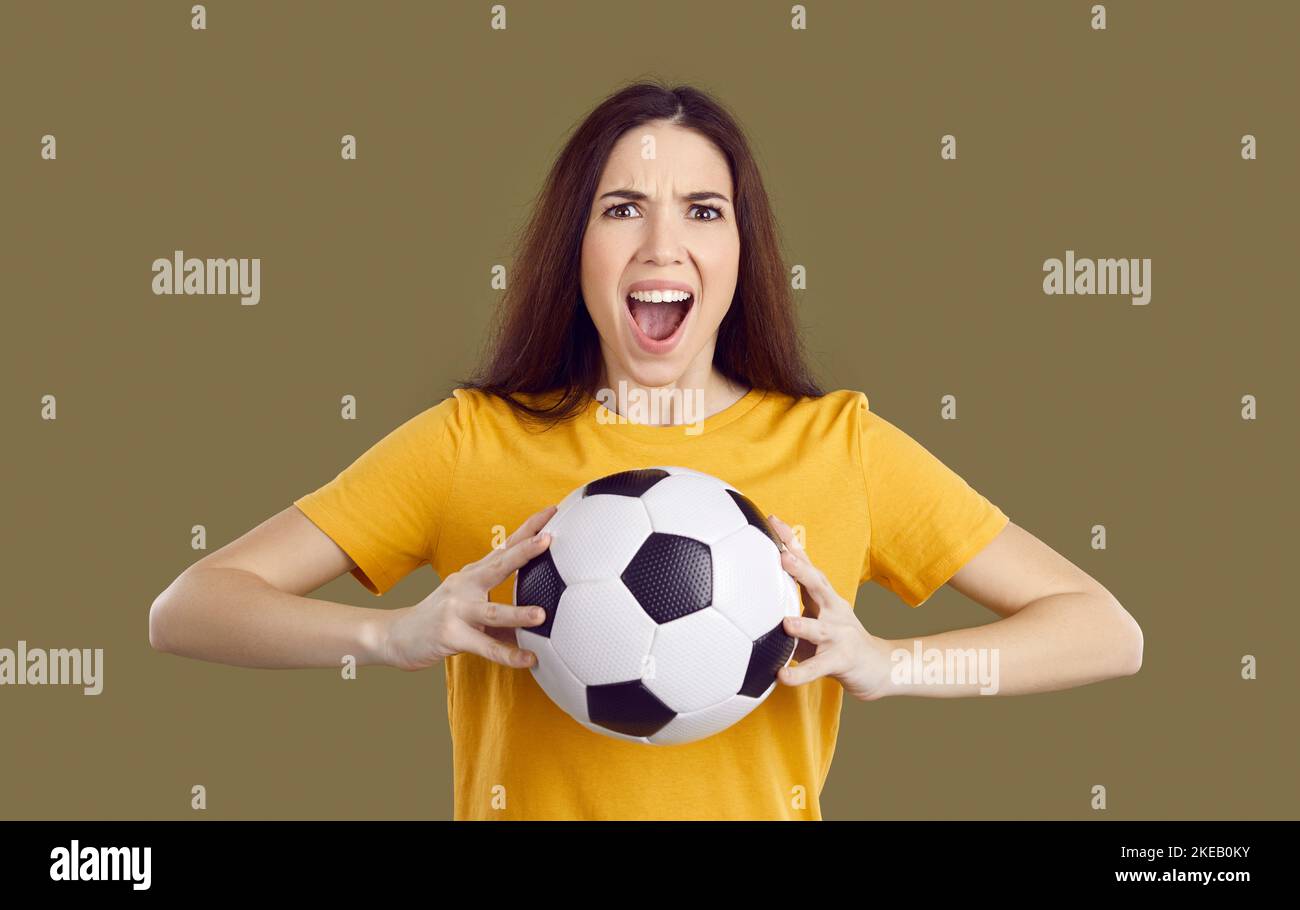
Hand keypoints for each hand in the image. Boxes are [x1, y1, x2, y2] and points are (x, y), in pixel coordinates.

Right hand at [382, 504, 556, 671]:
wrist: (396, 634)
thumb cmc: (442, 617)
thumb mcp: (468, 599)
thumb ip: (501, 601)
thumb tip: (543, 611)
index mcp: (474, 574)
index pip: (505, 545)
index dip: (528, 528)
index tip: (552, 510)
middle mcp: (466, 585)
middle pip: (499, 565)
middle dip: (524, 551)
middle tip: (549, 539)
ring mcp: (457, 609)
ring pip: (492, 611)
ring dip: (517, 613)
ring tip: (541, 614)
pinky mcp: (451, 635)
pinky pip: (484, 647)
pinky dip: (507, 655)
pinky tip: (528, 658)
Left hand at [769, 514, 894, 700]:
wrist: (880, 666)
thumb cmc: (837, 639)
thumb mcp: (817, 615)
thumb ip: (790, 601)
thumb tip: (750, 585)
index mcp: (823, 597)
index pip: (805, 564)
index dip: (790, 542)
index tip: (771, 520)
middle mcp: (832, 611)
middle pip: (818, 585)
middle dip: (801, 570)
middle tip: (783, 556)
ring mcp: (839, 636)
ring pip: (819, 629)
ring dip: (803, 626)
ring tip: (786, 624)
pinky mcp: (840, 661)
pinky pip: (817, 669)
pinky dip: (799, 673)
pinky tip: (782, 676)